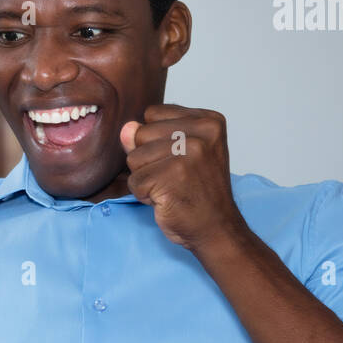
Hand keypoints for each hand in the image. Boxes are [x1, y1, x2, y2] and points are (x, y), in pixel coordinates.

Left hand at [119, 104, 246, 251]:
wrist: (216, 228)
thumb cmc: (197, 191)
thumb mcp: (178, 153)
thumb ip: (150, 136)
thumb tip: (126, 128)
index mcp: (208, 121)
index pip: (152, 114)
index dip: (155, 140)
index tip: (179, 159)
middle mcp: (202, 133)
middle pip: (140, 134)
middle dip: (147, 160)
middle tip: (174, 177)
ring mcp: (189, 154)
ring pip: (134, 158)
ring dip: (145, 179)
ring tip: (171, 187)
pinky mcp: (174, 176)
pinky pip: (135, 181)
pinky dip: (144, 195)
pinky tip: (167, 199)